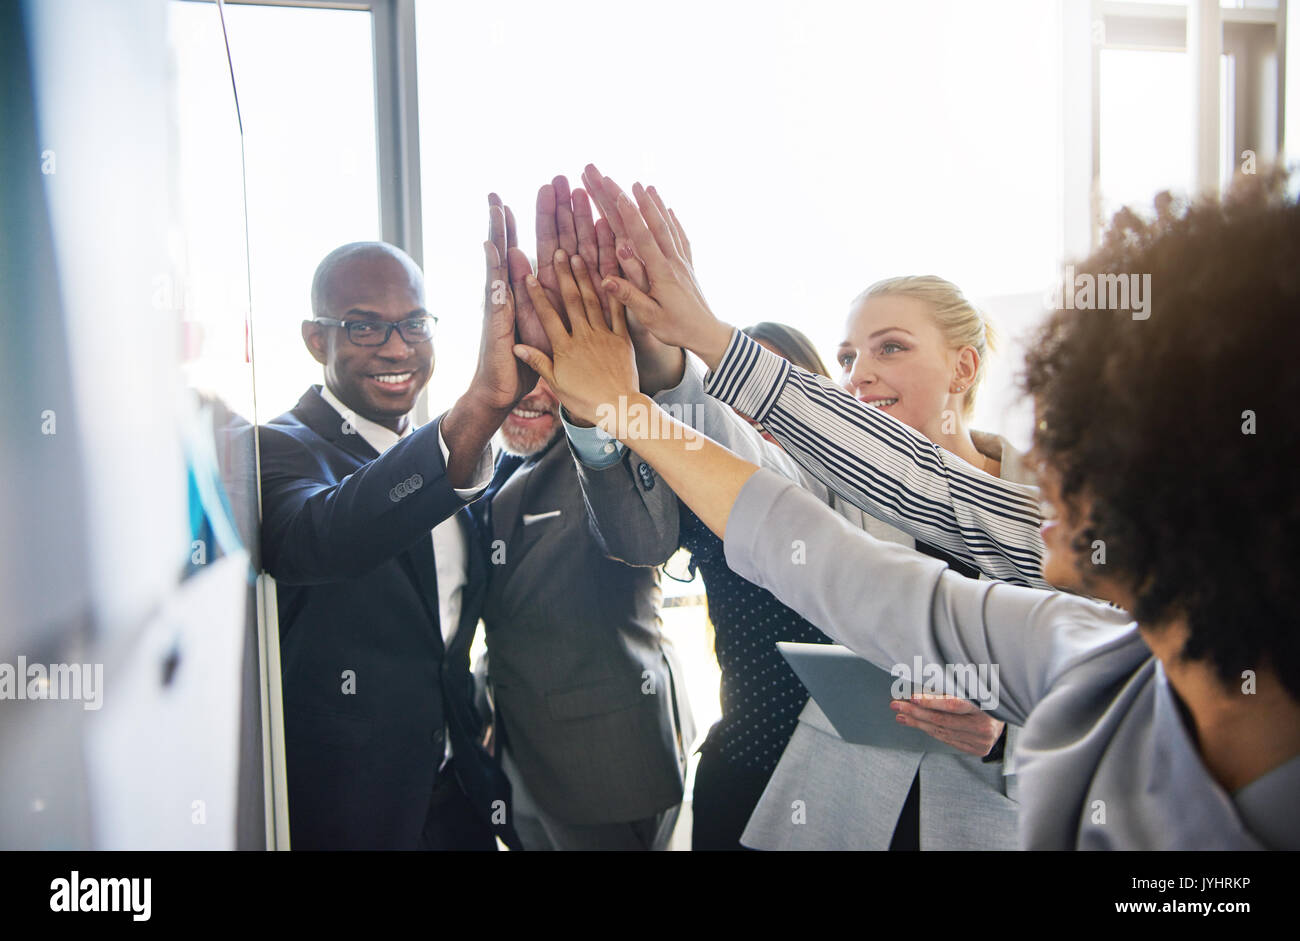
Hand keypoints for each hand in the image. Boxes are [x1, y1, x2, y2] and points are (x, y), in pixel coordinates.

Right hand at [468, 194, 537, 411]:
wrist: (497, 394)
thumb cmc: (520, 368)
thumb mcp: (544, 337)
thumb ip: (546, 311)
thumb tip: (549, 288)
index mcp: (530, 296)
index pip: (541, 252)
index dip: (548, 226)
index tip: (555, 198)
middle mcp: (513, 295)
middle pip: (525, 246)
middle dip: (530, 215)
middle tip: (533, 182)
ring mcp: (504, 305)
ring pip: (507, 261)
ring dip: (504, 230)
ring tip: (498, 202)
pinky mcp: (499, 321)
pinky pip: (500, 290)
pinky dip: (497, 268)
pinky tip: (493, 247)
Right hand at [512, 248, 639, 428]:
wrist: (618, 408)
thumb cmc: (585, 400)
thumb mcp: (556, 385)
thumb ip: (538, 362)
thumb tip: (517, 347)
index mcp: (565, 348)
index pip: (547, 316)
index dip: (537, 295)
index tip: (529, 275)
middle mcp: (583, 337)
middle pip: (571, 301)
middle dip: (563, 275)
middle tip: (557, 253)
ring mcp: (604, 336)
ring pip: (593, 301)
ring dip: (585, 277)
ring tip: (578, 257)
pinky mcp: (622, 339)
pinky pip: (619, 313)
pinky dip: (615, 294)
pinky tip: (611, 276)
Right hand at [583, 164, 687, 391]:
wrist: (707, 333)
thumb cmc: (677, 328)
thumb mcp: (650, 318)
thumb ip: (630, 296)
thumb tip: (606, 279)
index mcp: (662, 274)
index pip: (644, 239)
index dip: (632, 217)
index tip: (620, 196)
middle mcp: (674, 262)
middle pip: (655, 226)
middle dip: (640, 202)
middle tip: (628, 182)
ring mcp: (682, 262)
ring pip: (669, 227)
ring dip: (656, 205)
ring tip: (646, 186)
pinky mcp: (687, 265)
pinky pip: (681, 237)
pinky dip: (673, 220)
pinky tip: (669, 209)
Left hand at [890, 694, 1005, 757]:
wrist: (1014, 714)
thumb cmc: (990, 695)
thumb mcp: (978, 687)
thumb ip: (956, 686)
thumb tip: (923, 683)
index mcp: (985, 707)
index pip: (954, 705)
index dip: (931, 701)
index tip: (911, 697)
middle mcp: (983, 727)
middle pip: (943, 720)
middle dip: (916, 712)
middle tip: (896, 705)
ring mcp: (981, 741)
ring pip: (942, 731)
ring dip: (918, 723)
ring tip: (901, 714)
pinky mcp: (978, 749)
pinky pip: (948, 739)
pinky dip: (930, 731)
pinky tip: (917, 724)